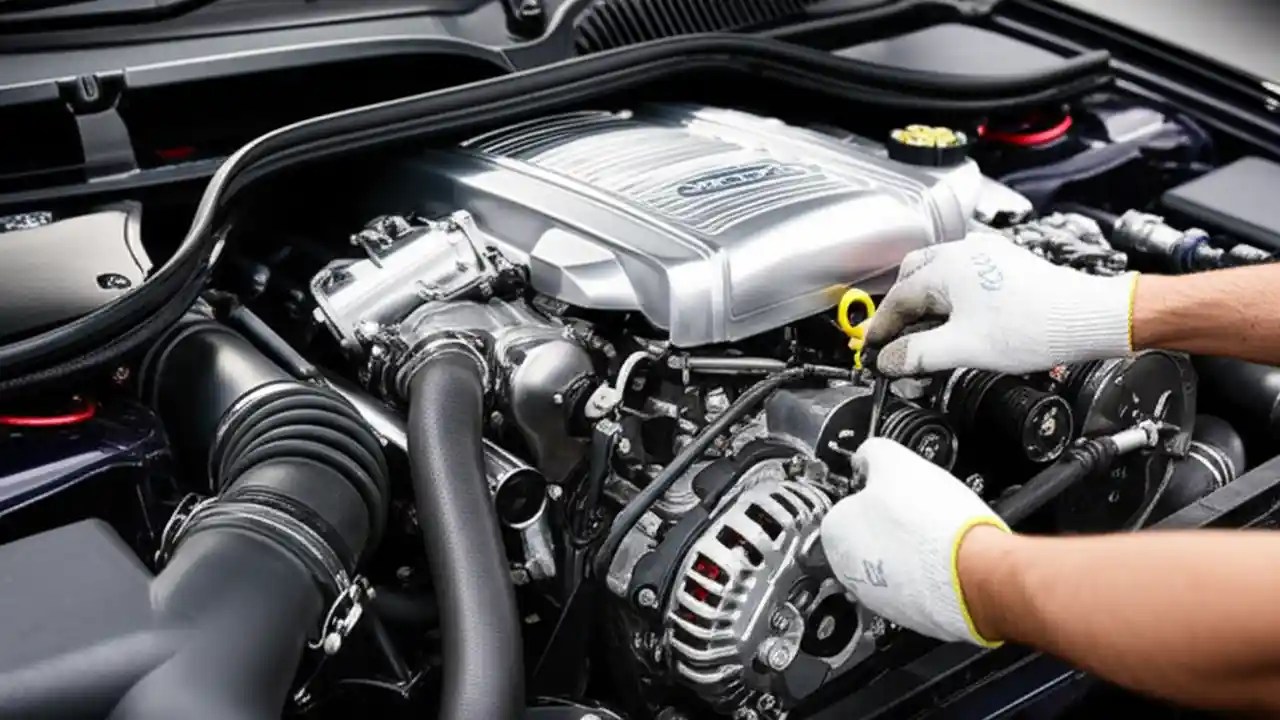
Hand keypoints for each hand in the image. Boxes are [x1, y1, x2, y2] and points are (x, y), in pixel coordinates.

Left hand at [820, 437, 1008, 645]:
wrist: (976, 571)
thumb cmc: (932, 523)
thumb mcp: (895, 460)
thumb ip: (872, 454)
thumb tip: (867, 455)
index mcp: (833, 531)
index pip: (845, 504)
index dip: (873, 492)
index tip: (893, 490)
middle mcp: (847, 570)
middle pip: (866, 536)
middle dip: (890, 524)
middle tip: (917, 512)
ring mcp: (877, 597)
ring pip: (890, 563)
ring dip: (908, 550)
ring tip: (934, 536)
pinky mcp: (907, 616)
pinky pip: (913, 587)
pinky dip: (925, 575)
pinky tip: (943, 560)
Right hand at [864, 233, 1138, 375]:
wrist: (1087, 317)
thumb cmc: (1034, 326)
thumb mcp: (964, 348)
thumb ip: (917, 354)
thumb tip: (889, 360)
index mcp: (946, 268)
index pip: (897, 300)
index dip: (880, 330)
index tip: (871, 352)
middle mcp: (963, 254)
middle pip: (912, 279)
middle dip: (899, 311)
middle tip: (893, 341)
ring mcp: (986, 258)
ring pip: (938, 278)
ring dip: (924, 306)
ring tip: (924, 336)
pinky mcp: (1005, 267)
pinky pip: (962, 280)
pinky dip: (948, 301)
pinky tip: (956, 323)